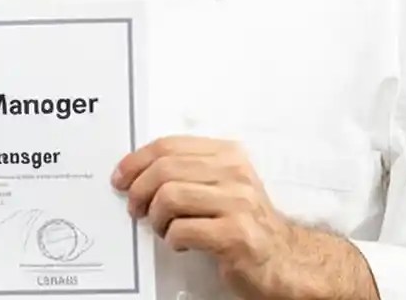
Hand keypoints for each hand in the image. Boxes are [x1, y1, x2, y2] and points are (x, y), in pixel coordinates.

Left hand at [111, 135, 376, 299]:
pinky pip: (183, 230)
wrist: (284, 260)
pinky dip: (172, 239)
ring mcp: (238, 204)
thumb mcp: (222, 184)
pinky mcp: (235, 235)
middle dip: (139, 191)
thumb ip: (188, 170)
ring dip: (156, 218)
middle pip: (164, 169)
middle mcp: (235, 173)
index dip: (136, 160)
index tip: (121, 178)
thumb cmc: (245, 222)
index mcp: (228, 154)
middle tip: (136, 209)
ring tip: (163, 228)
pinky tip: (181, 243)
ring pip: (170, 196)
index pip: (169, 145)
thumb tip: (136, 171)